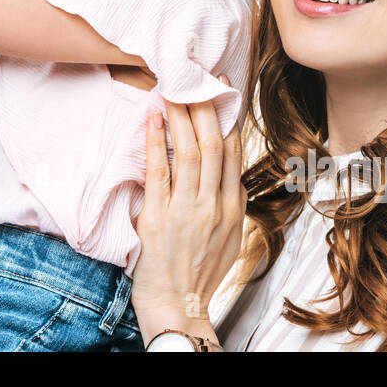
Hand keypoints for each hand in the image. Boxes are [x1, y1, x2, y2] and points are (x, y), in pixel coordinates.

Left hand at [131, 76, 245, 347]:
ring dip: (182, 116)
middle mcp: (215, 205)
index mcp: (232, 208)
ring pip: (189, 152)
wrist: (180, 309)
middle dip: (207, 106)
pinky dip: (157, 142)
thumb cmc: (198, 277)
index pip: (232, 152)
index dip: (226, 118)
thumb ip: (224, 206)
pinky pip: (160, 172)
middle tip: (199, 78)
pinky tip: (154, 119)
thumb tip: (219, 177)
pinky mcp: (161, 219)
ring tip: (174, 88)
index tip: (222, 91)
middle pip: (213, 144)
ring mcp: (189, 211)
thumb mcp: (226, 239)